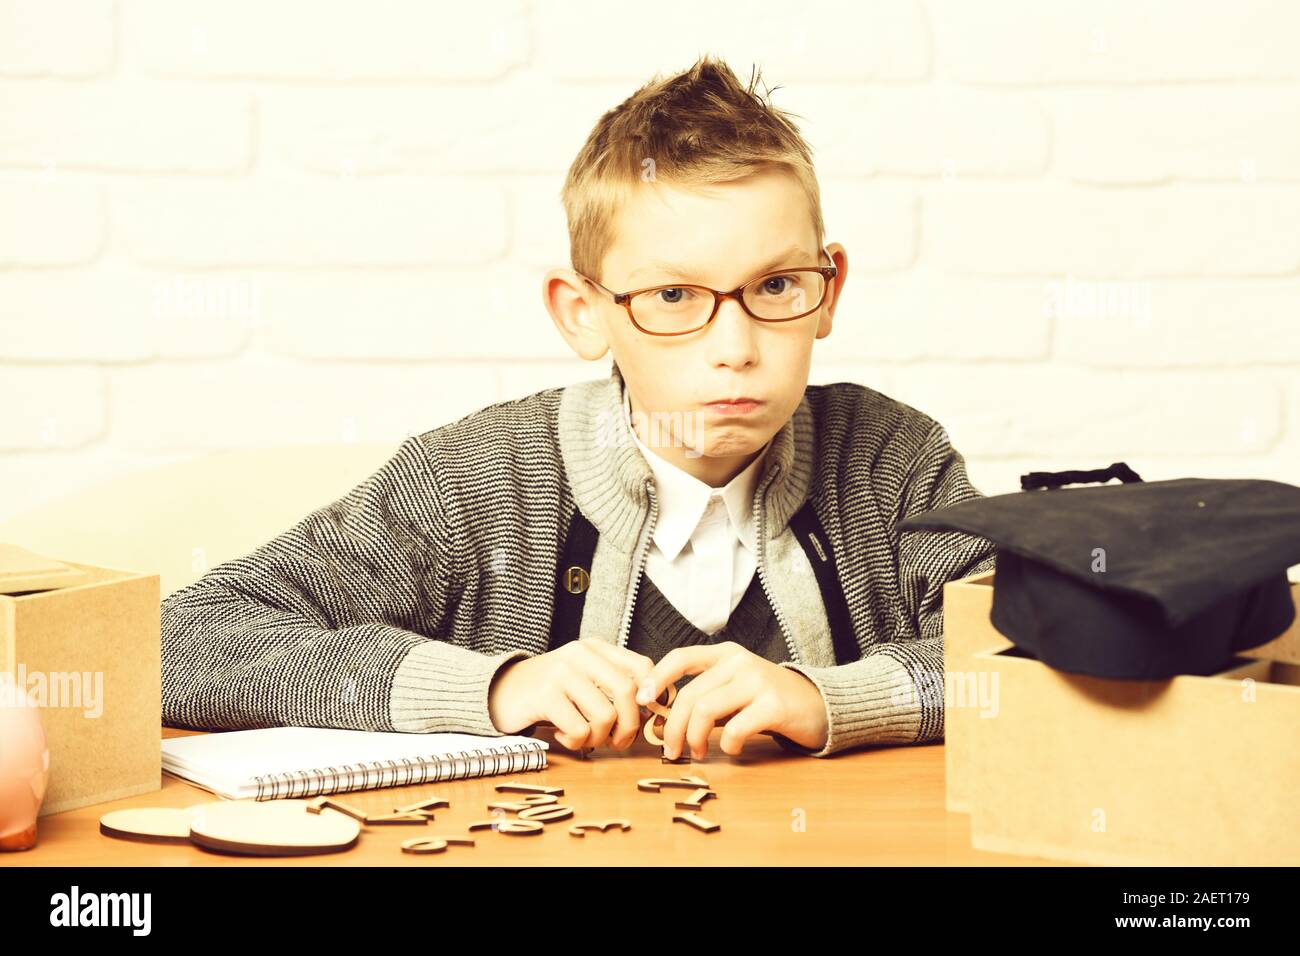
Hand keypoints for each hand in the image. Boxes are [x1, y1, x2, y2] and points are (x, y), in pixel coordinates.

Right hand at [488, 640, 653, 753]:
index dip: (652, 694)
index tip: (646, 717)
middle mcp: (580, 654)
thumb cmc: (551, 693)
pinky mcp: (545, 695)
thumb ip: (613, 687)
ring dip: (598, 738)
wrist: (500, 692)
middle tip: (617, 742)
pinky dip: (575, 742)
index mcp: (595, 648)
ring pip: (605, 716)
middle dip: (629, 727)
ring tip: (582, 736)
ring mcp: (562, 673)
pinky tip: (562, 734)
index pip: (642, 665)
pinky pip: (579, 730)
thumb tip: (653, 710)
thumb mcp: (584, 680)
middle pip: (627, 692)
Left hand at [635, 642, 828, 758]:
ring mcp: (757, 681)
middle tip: (670, 750)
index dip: (656, 678)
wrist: (818, 705)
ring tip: (698, 753)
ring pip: (705, 711)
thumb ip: (705, 697)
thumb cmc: (768, 701)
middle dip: (672, 728)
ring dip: (694, 739)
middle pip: (689, 695)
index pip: (681, 657)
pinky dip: (727, 746)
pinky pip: (735, 729)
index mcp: (725, 654)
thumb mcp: (734, 689)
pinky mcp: (773, 704)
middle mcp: (739, 662)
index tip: (641, 700)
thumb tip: (662, 721)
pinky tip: (732, 750)